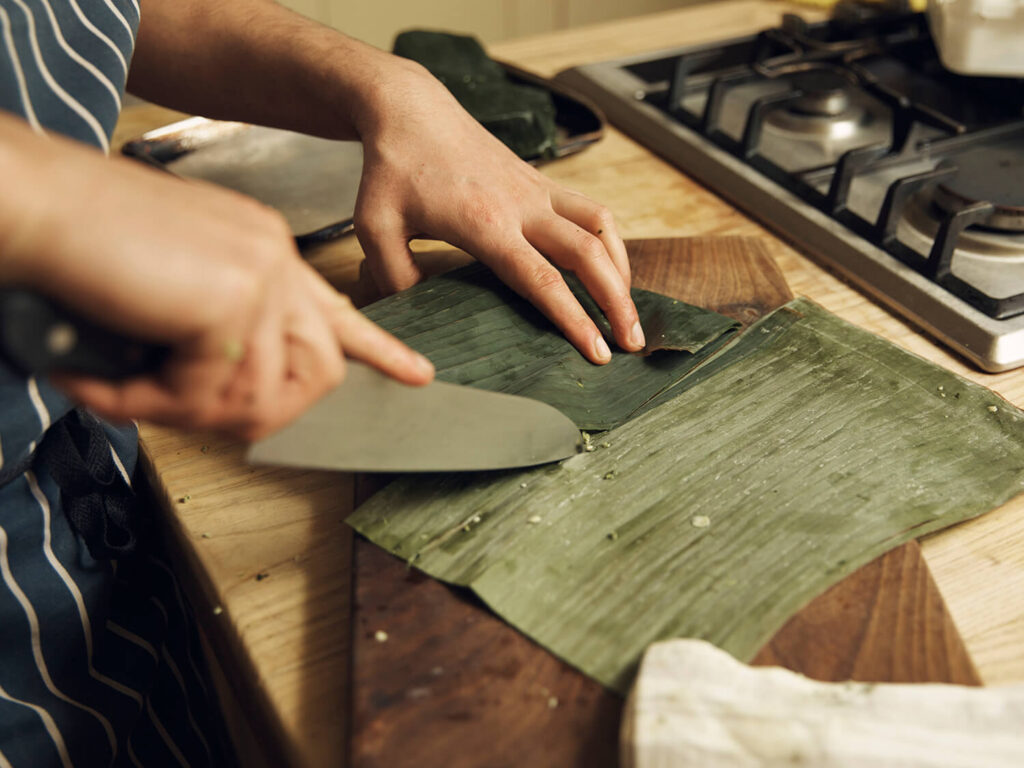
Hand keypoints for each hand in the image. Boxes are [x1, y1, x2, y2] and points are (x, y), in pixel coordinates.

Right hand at [1, 115, 432, 439]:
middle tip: (189, 415)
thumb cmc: (86, 242)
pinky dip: (150, 405)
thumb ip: (217, 327)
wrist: (36, 201)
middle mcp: (276, 258)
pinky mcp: (233, 297)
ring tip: (126, 394)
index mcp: (267, 250)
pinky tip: (104, 383)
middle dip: (258, 413)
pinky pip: (210, 393)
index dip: (379, 349)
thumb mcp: (173, 284)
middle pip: (318, 371)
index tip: (416, 376)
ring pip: (263, 393)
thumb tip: (227, 387)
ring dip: (186, 412)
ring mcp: (262, 274)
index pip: (339, 309)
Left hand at [351, 60, 643, 364]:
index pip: (542, 279)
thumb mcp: (374, 226)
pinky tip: (610, 267)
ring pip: (601, 227)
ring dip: (622, 270)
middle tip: (632, 344)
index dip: (575, 319)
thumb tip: (413, 315)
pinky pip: (591, 211)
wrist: (411, 111)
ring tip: (628, 311)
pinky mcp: (541, 181)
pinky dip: (611, 241)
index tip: (598, 353)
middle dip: (617, 303)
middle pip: (588, 255)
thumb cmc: (392, 169)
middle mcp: (522, 206)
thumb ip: (393, 276)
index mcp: (485, 223)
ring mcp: (537, 190)